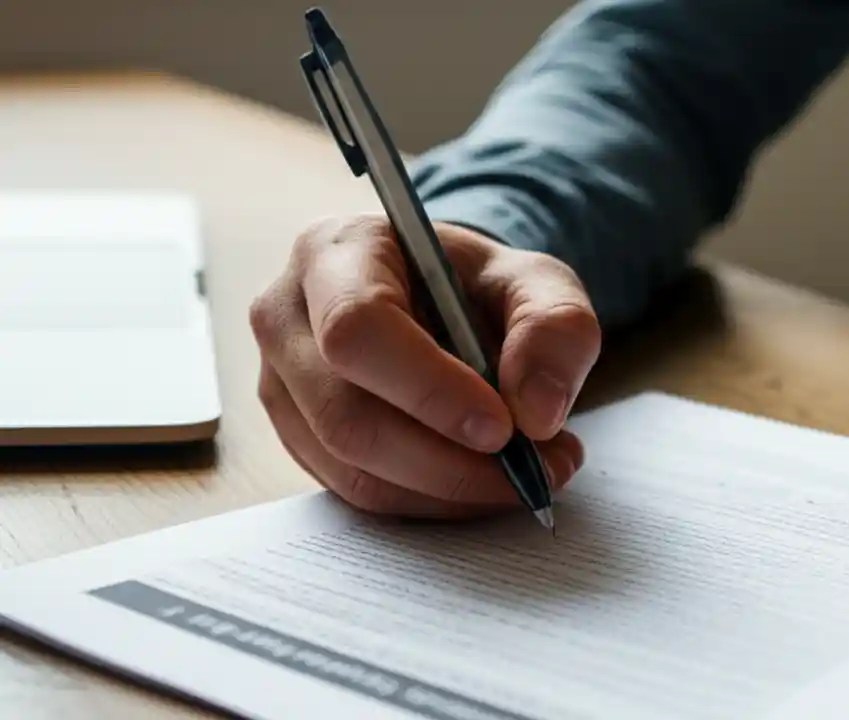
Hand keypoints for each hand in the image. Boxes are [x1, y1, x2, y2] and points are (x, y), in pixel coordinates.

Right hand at [250, 215, 600, 517]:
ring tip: (525, 477)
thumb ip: (554, 329)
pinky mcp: (300, 439)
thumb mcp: (538, 282)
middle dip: (449, 461)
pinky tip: (483, 485)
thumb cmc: (478, 285)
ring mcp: (282, 386)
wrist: (443, 304)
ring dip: (449, 491)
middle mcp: (287, 318)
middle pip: (347, 416)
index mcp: (335, 254)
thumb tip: (537, 414)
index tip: (503, 428)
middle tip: (534, 470)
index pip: (358, 328)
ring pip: (353, 467)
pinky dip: (431, 502)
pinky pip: (358, 493)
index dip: (429, 389)